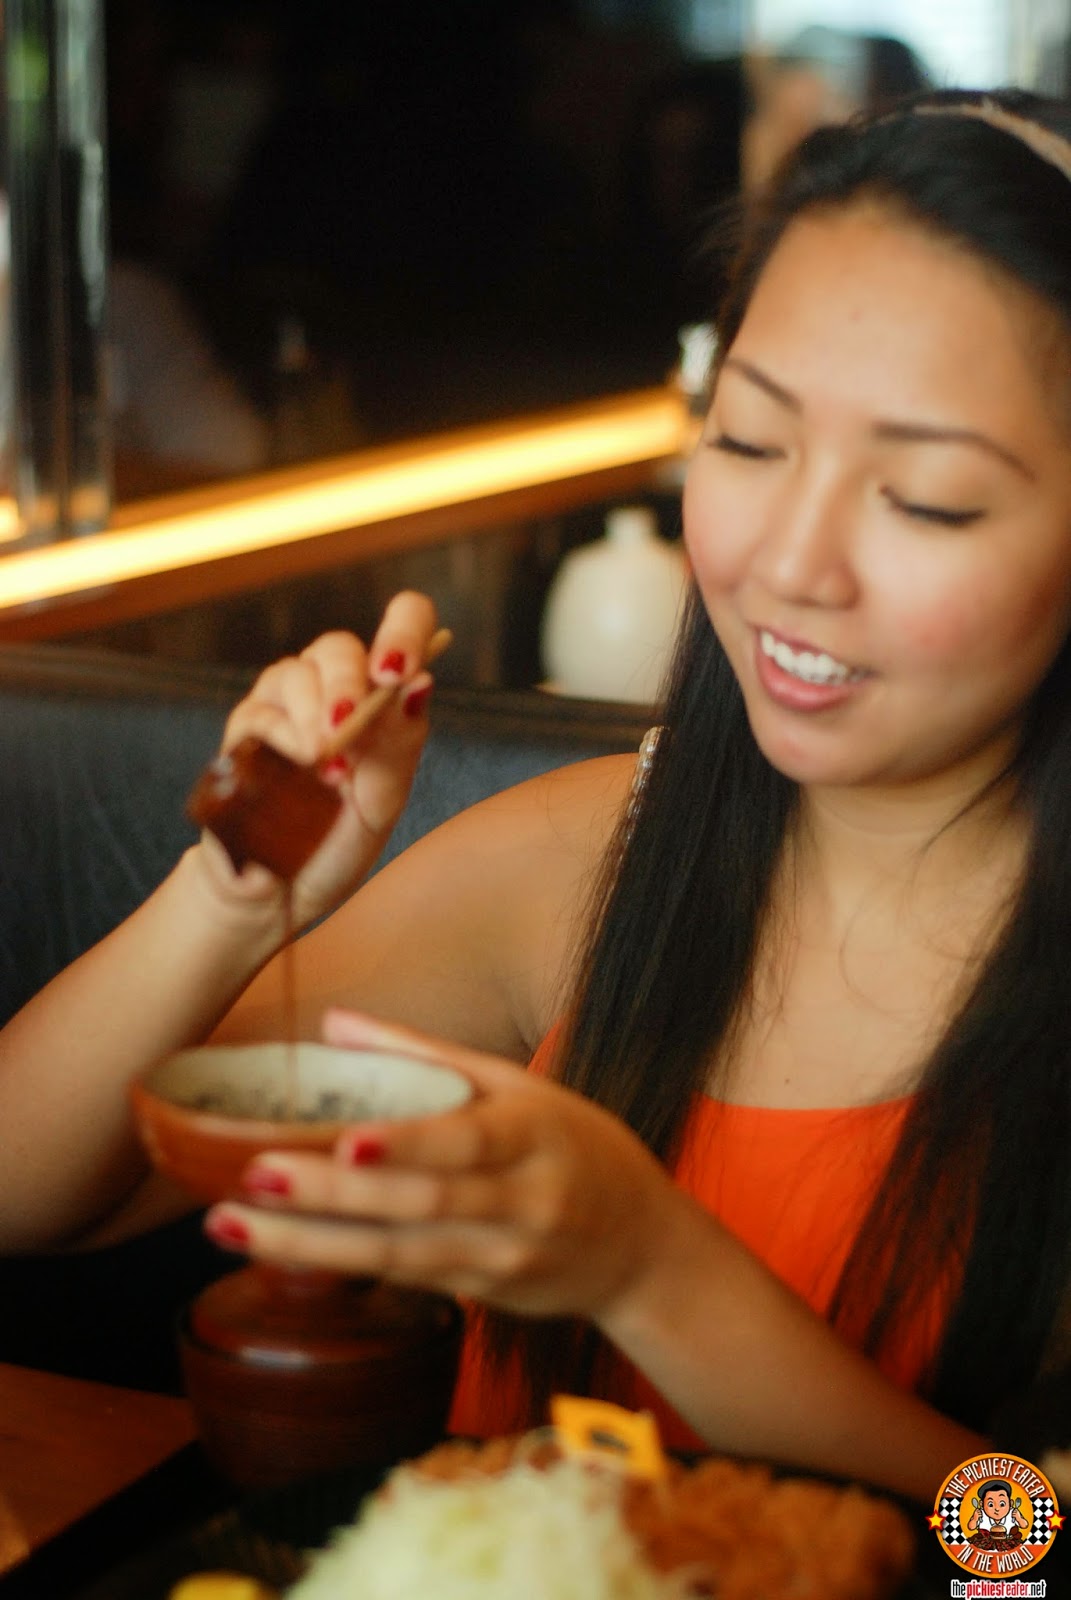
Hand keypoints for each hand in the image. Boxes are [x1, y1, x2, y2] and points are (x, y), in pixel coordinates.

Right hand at [196, 592, 439, 927]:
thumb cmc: (337, 839)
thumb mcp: (384, 800)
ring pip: (295, 672)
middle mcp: (330, 687)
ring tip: (326, 769)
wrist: (282, 887)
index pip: (403, 624)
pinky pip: (259, 712)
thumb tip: (420, 684)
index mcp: (378, 696)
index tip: (398, 671)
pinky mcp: (244, 729)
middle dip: (347, 684)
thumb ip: (400, 743)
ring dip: (315, 716)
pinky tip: (301, 767)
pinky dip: (285, 737)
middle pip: (338, 647)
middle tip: (349, 725)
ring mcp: (283, 704)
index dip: (404, 630)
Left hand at [204, 1008, 678, 1320]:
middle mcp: (522, 1203)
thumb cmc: (575, 1147)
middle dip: (327, 1195)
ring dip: (309, 1245)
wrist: (642, 1248)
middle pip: (417, 1205)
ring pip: (398, 1255)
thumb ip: (426, 1054)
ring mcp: (504, 1259)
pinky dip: (342, 1266)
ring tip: (233, 1227)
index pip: (466, 1142)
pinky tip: (281, 1252)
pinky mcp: (484, 1297)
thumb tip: (334, 1021)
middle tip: (248, 1179)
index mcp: (535, 1135)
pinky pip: (405, 1278)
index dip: (407, 1146)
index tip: (346, 1138)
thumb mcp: (520, 1086)